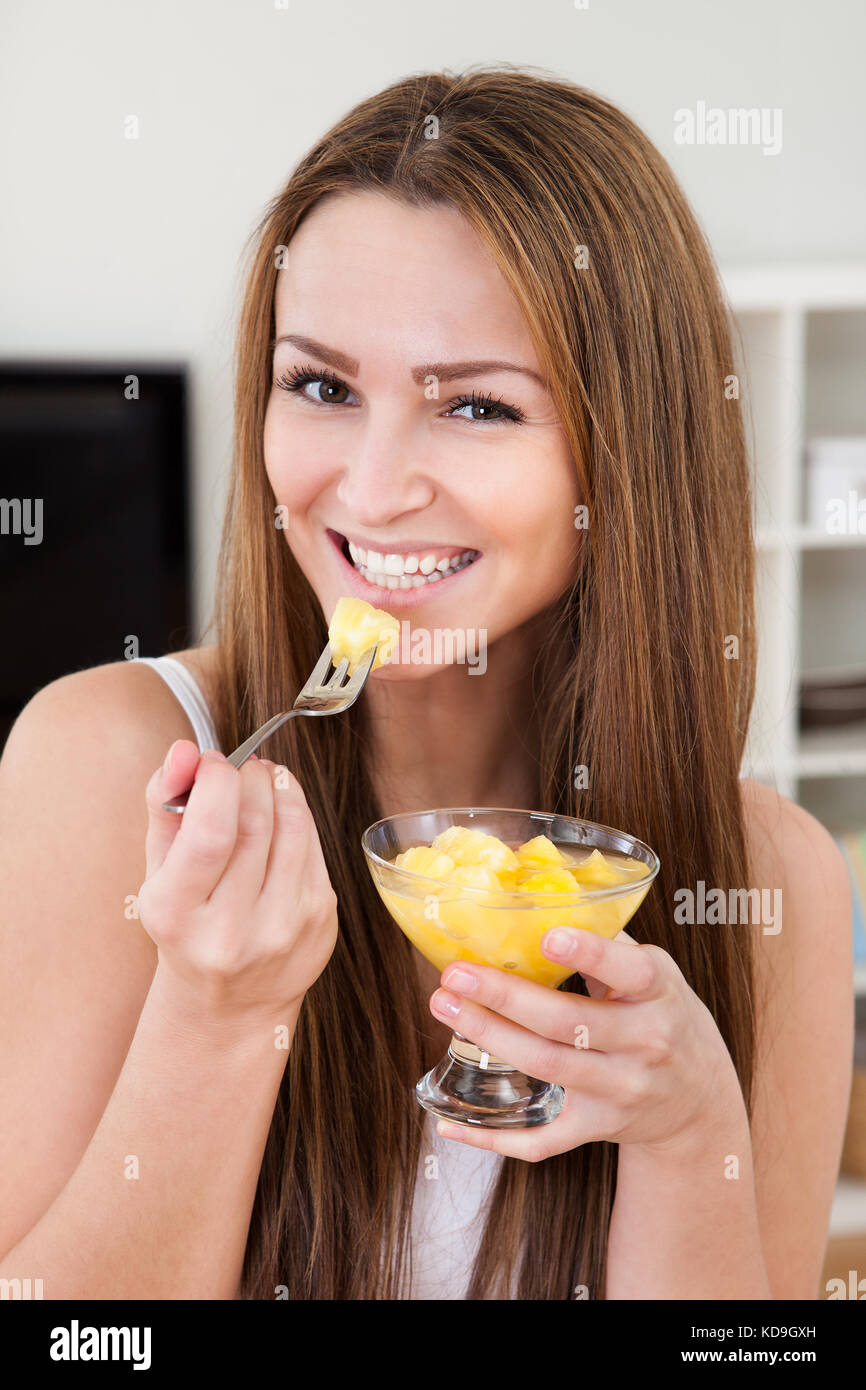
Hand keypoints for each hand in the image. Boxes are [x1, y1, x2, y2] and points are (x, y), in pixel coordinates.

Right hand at [138, 741, 338, 1025]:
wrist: (230, 1002)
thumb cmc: (188, 924)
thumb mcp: (158, 870)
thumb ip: (164, 804)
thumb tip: (186, 750)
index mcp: (178, 917)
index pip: (211, 834)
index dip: (216, 781)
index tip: (211, 762)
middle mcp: (232, 931)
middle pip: (255, 823)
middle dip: (247, 777)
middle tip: (237, 767)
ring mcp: (284, 928)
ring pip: (293, 827)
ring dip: (277, 786)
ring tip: (260, 779)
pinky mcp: (320, 920)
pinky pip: (314, 844)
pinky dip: (297, 813)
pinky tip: (280, 811)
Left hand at [428, 926, 741, 1161]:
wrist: (699, 1100)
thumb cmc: (662, 1016)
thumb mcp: (653, 973)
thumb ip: (605, 939)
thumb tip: (542, 895)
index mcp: (658, 994)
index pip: (629, 972)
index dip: (589, 953)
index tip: (548, 936)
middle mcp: (644, 1043)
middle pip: (567, 1023)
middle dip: (505, 997)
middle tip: (456, 973)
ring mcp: (621, 1090)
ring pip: (548, 1067)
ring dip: (490, 1037)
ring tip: (446, 1007)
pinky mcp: (598, 1126)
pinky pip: (542, 1140)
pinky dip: (493, 1136)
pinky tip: (448, 1121)